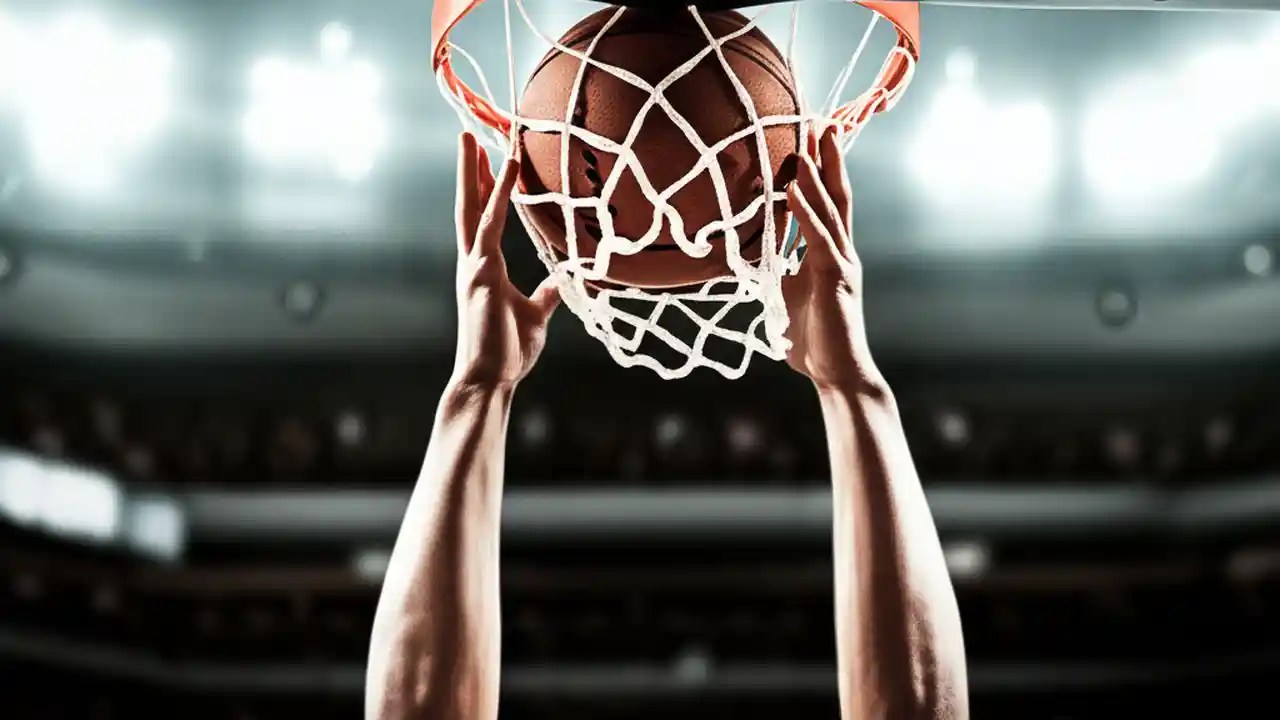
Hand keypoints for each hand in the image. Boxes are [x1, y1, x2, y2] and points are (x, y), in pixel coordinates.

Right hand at [452, 132, 560, 390]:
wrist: (490, 378)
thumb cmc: (508, 351)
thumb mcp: (536, 314)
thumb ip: (547, 292)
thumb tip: (564, 277)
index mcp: (484, 269)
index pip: (483, 220)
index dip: (485, 190)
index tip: (486, 161)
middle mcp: (473, 262)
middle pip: (468, 206)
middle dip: (467, 171)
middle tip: (466, 136)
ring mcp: (473, 266)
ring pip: (472, 208)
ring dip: (472, 172)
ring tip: (470, 139)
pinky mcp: (481, 273)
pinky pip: (491, 225)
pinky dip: (499, 195)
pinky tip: (506, 170)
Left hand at [782, 126, 883, 392]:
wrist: (836, 374)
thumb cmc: (812, 340)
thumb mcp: (786, 297)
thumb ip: (777, 272)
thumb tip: (753, 261)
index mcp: (828, 254)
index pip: (825, 204)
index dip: (819, 170)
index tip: (810, 136)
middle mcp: (840, 252)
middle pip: (836, 194)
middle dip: (828, 157)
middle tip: (820, 119)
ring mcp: (841, 263)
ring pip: (830, 210)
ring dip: (818, 174)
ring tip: (809, 140)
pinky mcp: (835, 279)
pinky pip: (819, 239)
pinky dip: (807, 212)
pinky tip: (795, 188)